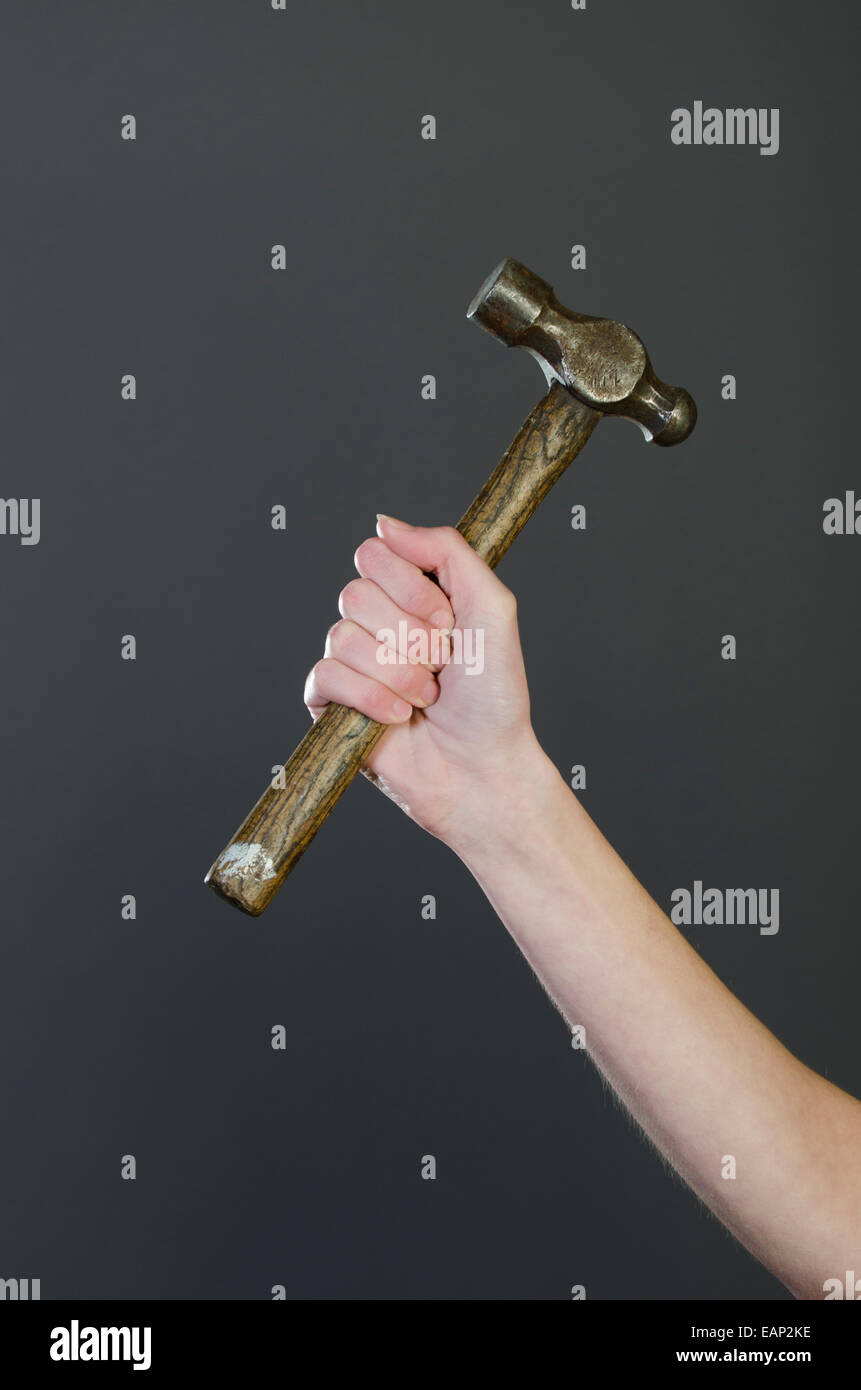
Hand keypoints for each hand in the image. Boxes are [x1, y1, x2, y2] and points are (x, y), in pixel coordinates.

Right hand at [304, 515, 550, 852]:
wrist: (483, 766)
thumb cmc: (492, 696)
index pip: (375, 554)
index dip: (411, 587)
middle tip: (441, 666)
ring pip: (342, 635)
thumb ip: (446, 550)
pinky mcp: (330, 703)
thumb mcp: (491, 607)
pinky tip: (399, 717)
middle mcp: (376, 622)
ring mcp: (350, 662)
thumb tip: (383, 522)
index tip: (447, 620)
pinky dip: (370, 697)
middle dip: (410, 636)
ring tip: (426, 697)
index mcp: (409, 593)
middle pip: (356, 593)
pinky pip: (325, 675)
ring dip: (398, 672)